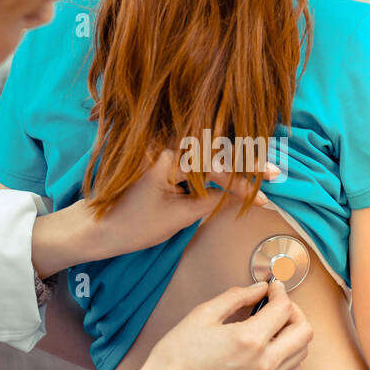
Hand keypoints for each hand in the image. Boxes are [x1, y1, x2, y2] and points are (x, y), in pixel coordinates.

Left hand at [32, 151, 279, 277]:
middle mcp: (165, 143)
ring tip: (261, 168)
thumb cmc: (131, 225)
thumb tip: (238, 194)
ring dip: (234, 160)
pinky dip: (214, 163)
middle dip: (247, 161)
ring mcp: (162, 146)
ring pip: (206, 149)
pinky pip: (193, 154)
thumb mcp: (177, 217)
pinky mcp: (159, 154)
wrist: (94, 227)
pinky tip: (235, 170)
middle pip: (215, 148)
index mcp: (167, 155)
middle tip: (274, 171)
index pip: (215, 165)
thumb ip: (210, 201)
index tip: (267, 190)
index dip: (244, 180)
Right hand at [123, 278, 312, 369]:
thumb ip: (236, 297)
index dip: (280, 292)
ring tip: (274, 323)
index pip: (284, 309)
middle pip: (304, 331)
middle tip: (277, 303)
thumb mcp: (203, 315)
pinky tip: (271, 345)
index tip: (272, 287)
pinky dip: (290, 354)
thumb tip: (259, 288)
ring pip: (302, 352)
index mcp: (249, 339)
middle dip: (295, 311)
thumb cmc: (177, 355)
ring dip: (294, 333)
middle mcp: (264, 362)